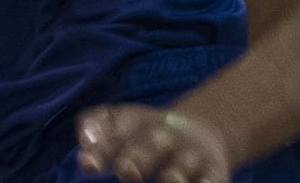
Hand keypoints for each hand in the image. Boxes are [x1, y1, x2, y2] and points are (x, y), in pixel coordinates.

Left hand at [78, 105, 230, 182]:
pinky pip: (212, 182)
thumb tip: (84, 141)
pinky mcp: (215, 174)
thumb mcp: (123, 122)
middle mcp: (166, 138)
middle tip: (125, 171)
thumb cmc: (146, 135)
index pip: (117, 134)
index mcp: (139, 124)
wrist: (202, 132)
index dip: (102, 149)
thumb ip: (97, 126)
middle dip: (138, 158)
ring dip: (173, 177)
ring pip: (182, 168)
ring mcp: (191, 157)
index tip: (87, 165)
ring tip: (168, 181)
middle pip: (152, 147)